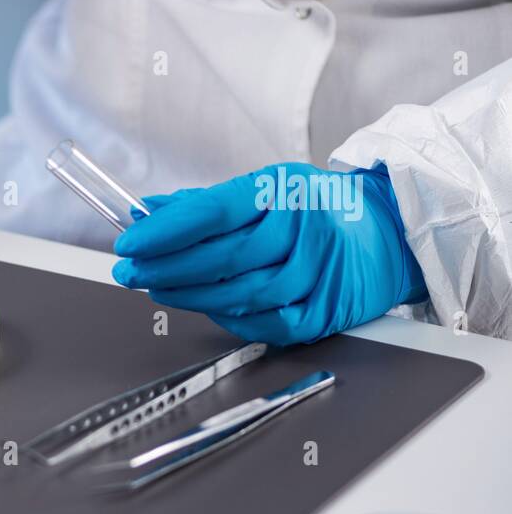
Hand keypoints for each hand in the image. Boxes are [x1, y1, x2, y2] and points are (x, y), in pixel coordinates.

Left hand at [111, 163, 426, 344]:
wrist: (384, 236)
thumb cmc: (313, 211)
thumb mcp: (262, 190)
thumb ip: (201, 204)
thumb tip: (146, 211)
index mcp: (283, 192)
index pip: (215, 211)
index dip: (167, 230)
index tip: (130, 241)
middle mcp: (302, 231)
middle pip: (223, 257)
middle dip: (166, 267)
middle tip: (129, 271)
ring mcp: (315, 274)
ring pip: (240, 294)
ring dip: (189, 295)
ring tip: (157, 288)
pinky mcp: (321, 312)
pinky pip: (263, 323)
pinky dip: (226, 317)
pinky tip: (204, 307)